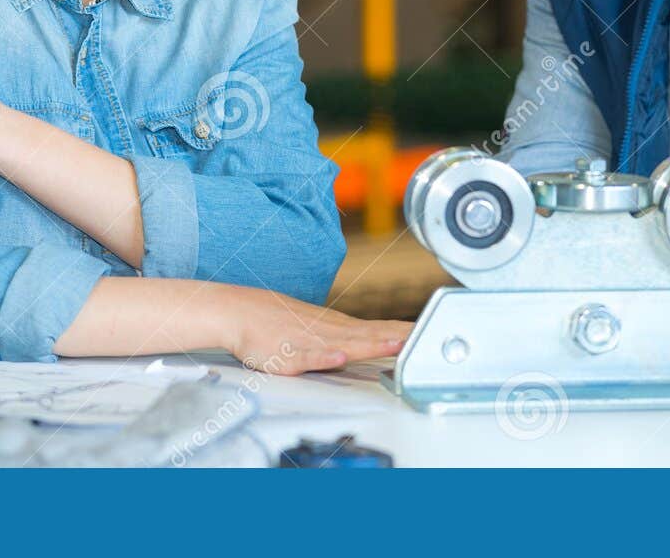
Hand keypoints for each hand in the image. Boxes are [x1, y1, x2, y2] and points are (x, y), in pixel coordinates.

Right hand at [216, 287, 412, 373]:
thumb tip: (369, 340)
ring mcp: (310, 341)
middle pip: (370, 334)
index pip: (378, 329)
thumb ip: (341, 337)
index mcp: (337, 327)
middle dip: (398, 338)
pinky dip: (325, 357)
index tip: (430, 332)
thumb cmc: (276, 322)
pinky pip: (309, 356)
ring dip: (372, 345)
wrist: (238, 312)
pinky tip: (339, 357)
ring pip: (346, 344)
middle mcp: (329, 332)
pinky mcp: (289, 354)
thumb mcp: (315, 327)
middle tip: (426, 337)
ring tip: (396, 346)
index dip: (404, 331)